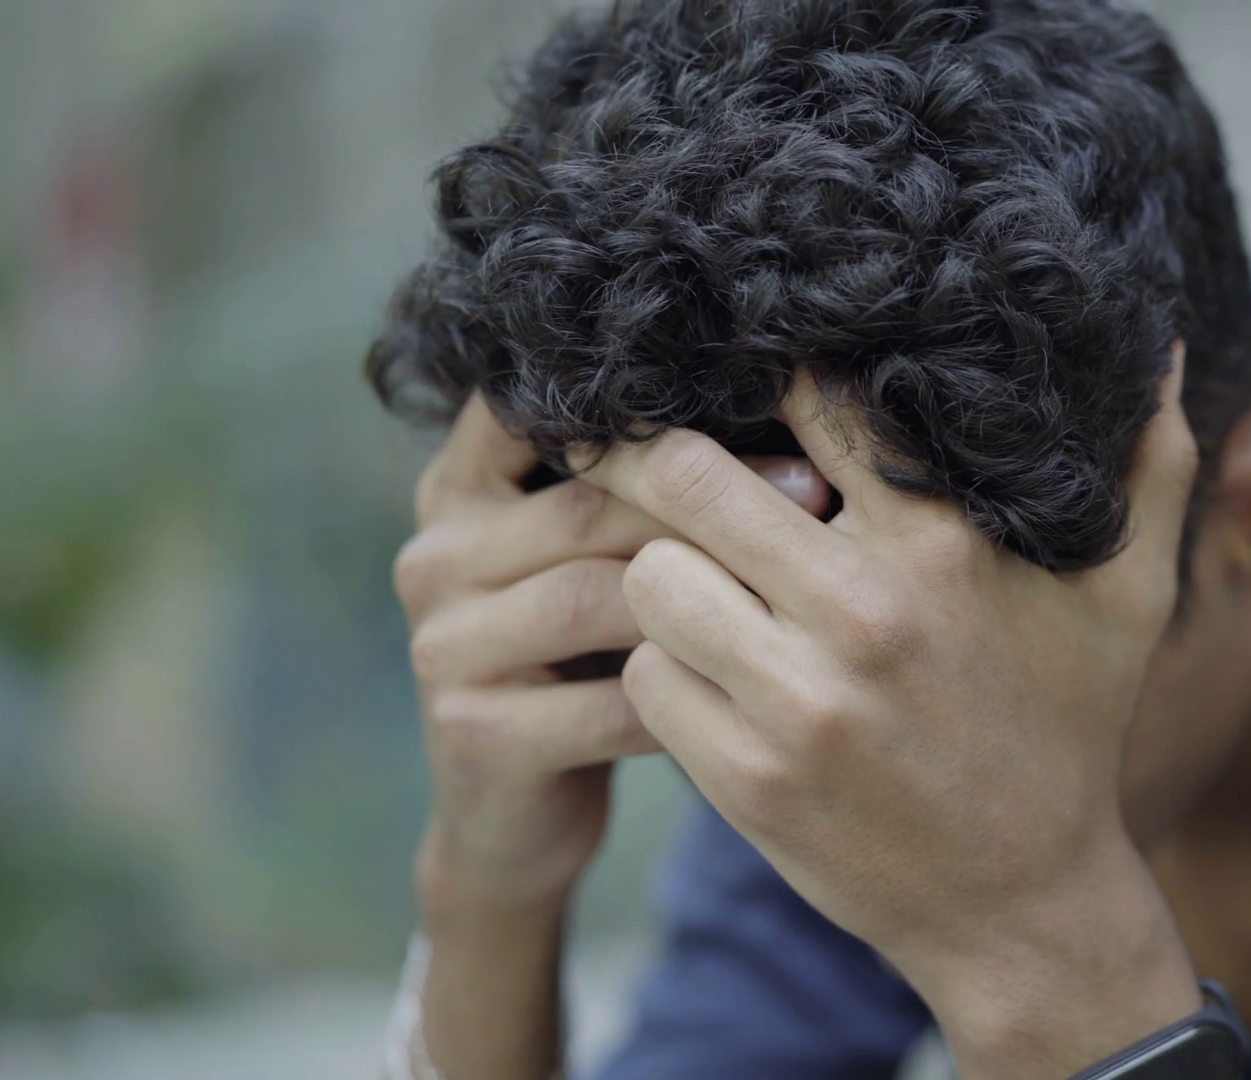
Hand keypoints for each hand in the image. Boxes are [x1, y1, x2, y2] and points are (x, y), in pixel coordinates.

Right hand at [395, 395, 830, 912]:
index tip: (749, 390)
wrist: (516, 821)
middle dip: (705, 495)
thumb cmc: (581, 663)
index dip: (637, 404)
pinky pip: (605, 702)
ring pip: (592, 596)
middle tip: (814, 490)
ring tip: (795, 586)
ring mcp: (445, 647)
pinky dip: (687, 690)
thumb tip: (769, 393)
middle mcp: (435, 557)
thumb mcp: (587, 561)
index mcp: (457, 491)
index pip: (527, 407)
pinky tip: (754, 681)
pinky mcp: (476, 733)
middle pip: (584, 504)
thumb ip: (628, 486)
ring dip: (704, 591)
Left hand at [575, 345, 1202, 1076]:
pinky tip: (711, 678)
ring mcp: (798, 703)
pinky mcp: (747, 780)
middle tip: (664, 470)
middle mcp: (864, 614)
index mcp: (944, 547)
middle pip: (684, 478)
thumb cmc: (1070, 733)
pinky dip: (664, 672)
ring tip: (701, 587)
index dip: (764, 381)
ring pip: (646, 578)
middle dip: (664, 466)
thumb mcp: (1132, 601)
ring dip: (661, 576)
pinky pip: (646, 680)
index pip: (809, 405)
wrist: (1025, 906)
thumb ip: (1154, 468)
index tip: (740, 384)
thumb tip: (1162, 350)